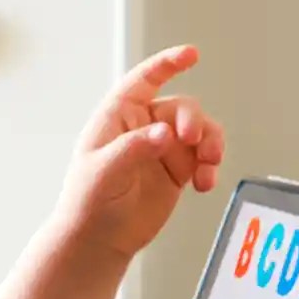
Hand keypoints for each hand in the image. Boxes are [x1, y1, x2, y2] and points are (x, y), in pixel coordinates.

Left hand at [58, 44, 225, 261]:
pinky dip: (210, 168)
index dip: (167, 64)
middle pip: (181, 109)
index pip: (144, 80)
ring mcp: (161, 150)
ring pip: (199, 132)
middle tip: (194, 141)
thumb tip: (164, 133)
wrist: (97, 242)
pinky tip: (205, 183)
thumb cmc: (87, 204)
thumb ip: (134, 149)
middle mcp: (142, 128)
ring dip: (210, 144)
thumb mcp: (104, 172)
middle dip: (194, 122)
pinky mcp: (177, 172)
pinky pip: (203, 159)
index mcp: (117, 117)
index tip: (191, 55)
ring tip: (209, 165)